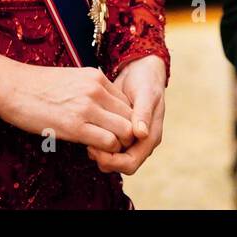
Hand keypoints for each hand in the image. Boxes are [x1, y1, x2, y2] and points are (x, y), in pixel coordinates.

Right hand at [0, 54, 135, 151]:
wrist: (10, 86)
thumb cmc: (36, 86)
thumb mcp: (71, 79)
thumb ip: (90, 90)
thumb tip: (101, 108)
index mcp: (96, 77)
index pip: (127, 102)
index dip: (123, 119)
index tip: (110, 129)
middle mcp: (97, 89)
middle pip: (131, 116)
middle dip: (126, 133)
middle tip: (110, 142)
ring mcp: (87, 107)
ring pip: (125, 131)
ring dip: (117, 144)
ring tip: (101, 148)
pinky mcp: (75, 126)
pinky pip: (107, 142)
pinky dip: (105, 151)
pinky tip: (90, 150)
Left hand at [87, 54, 165, 175]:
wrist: (141, 70)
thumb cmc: (146, 81)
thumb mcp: (146, 94)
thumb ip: (143, 114)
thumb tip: (141, 134)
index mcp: (150, 138)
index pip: (130, 163)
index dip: (112, 161)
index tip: (96, 149)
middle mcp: (140, 143)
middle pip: (119, 165)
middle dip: (103, 159)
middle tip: (87, 146)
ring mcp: (130, 138)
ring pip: (112, 158)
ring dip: (98, 152)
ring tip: (85, 138)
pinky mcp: (119, 131)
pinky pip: (108, 146)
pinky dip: (97, 142)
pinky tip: (88, 130)